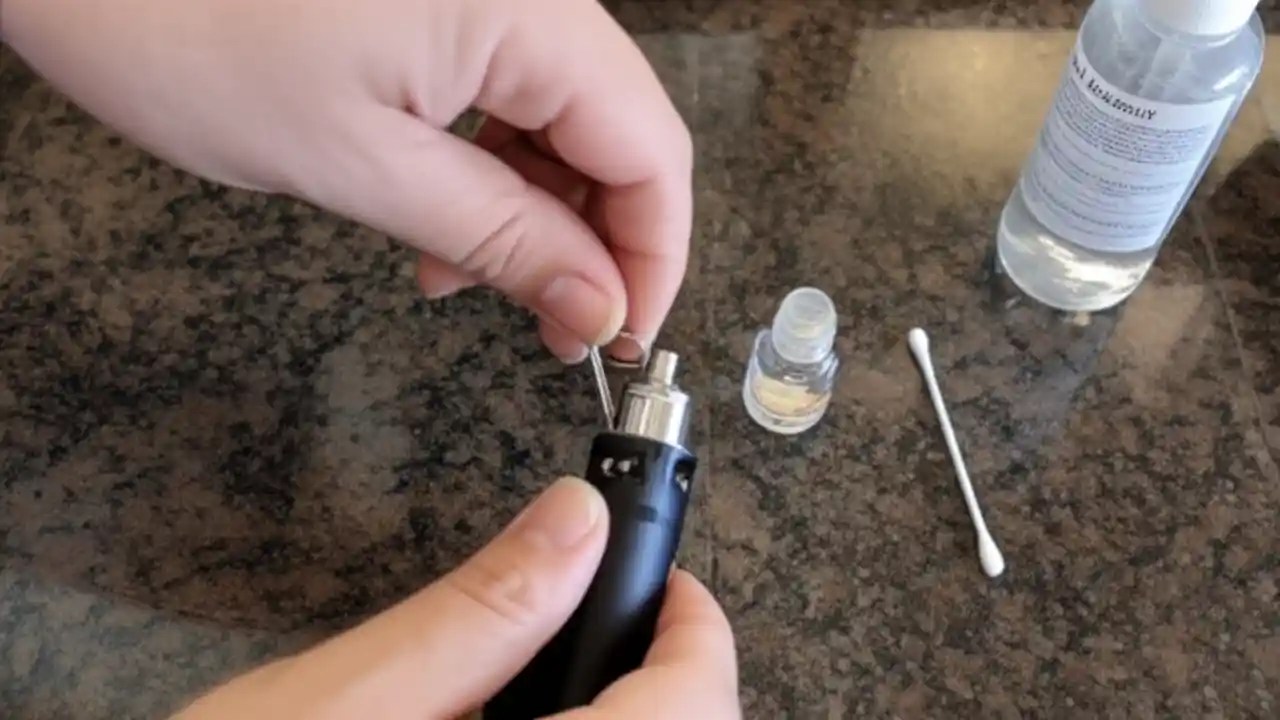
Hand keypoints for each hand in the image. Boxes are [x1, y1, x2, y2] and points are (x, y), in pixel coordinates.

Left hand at [2, 0, 692, 361]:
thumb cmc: (186, 28)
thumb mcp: (361, 165)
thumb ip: (500, 238)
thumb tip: (597, 306)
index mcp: (524, 10)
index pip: (649, 151)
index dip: (652, 258)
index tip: (622, 338)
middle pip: (619, 135)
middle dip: (592, 242)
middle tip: (545, 323)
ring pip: (567, 122)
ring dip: (535, 212)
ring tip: (459, 275)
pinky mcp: (449, 3)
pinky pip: (511, 95)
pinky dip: (492, 168)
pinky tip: (440, 221)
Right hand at [172, 477, 739, 719]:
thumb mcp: (340, 700)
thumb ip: (475, 616)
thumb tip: (575, 520)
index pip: (693, 703)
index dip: (696, 628)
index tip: (663, 581)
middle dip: (658, 674)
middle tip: (599, 619)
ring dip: (626, 711)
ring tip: (549, 678)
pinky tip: (511, 718)